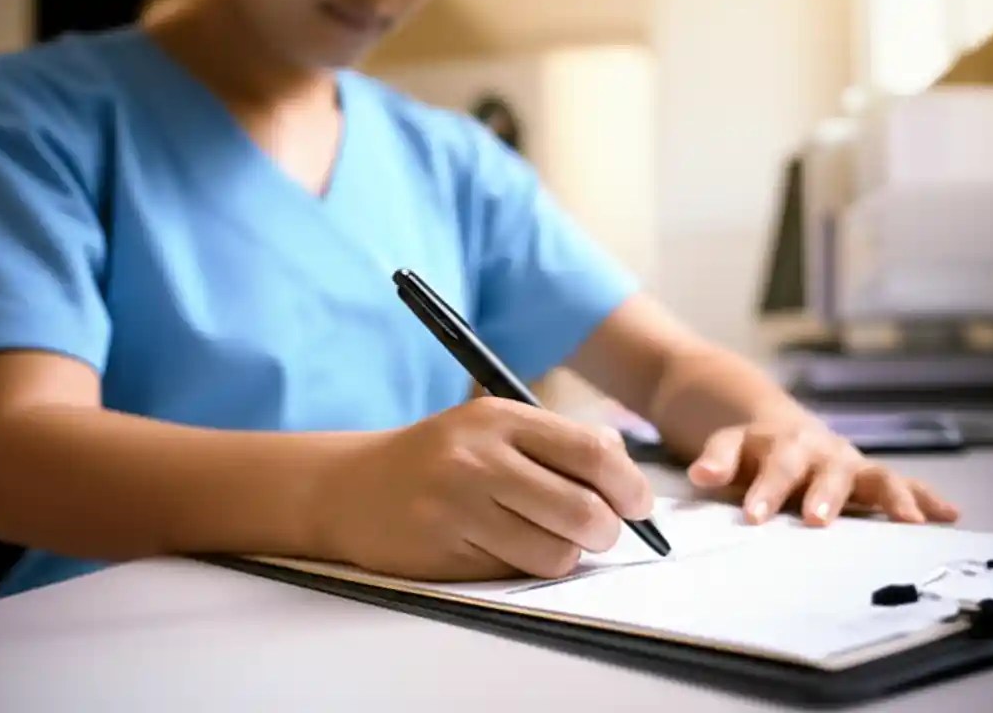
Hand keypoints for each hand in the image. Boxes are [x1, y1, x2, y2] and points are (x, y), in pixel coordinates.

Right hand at [312, 398, 652, 580]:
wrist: (352, 486)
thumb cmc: (441, 457)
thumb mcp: (494, 427)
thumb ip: (560, 441)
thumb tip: (626, 471)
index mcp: (500, 418)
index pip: (592, 453)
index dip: (630, 486)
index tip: (640, 505)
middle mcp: (478, 458)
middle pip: (582, 510)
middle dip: (606, 531)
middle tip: (601, 533)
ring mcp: (457, 506)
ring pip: (554, 553)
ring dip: (566, 555)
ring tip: (548, 540)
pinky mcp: (442, 550)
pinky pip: (514, 573)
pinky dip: (524, 567)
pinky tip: (502, 547)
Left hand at [687, 415, 958, 526]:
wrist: (774, 422)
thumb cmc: (753, 450)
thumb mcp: (729, 450)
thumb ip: (717, 461)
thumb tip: (700, 474)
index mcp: (778, 444)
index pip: (768, 463)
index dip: (764, 487)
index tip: (754, 515)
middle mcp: (818, 449)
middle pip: (822, 468)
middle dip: (822, 495)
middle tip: (817, 520)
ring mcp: (847, 462)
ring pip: (872, 474)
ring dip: (891, 497)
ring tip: (908, 520)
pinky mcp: (870, 476)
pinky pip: (901, 485)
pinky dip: (925, 498)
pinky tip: (949, 515)